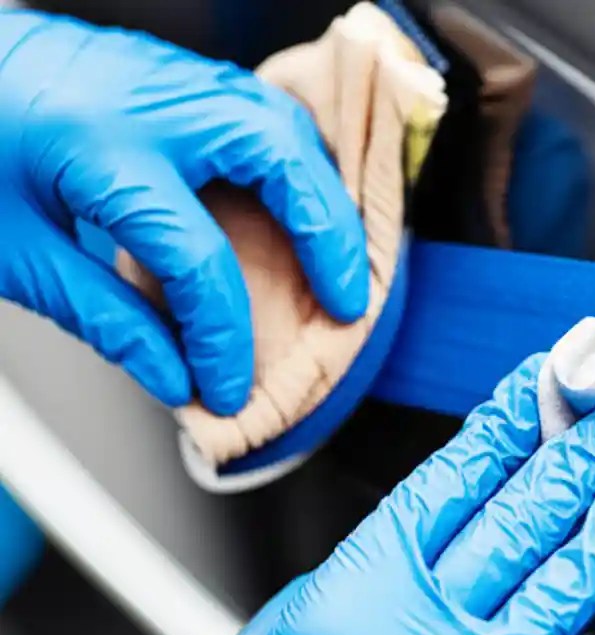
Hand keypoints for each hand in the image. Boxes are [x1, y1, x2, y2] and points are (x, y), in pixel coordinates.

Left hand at [0, 11, 367, 413]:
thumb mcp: (13, 254)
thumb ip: (103, 317)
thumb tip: (171, 373)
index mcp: (102, 154)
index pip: (199, 261)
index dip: (223, 340)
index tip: (225, 388)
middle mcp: (150, 105)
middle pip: (280, 161)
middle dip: (328, 238)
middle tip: (348, 302)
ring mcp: (167, 78)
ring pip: (283, 121)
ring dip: (323, 192)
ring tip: (337, 256)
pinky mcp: (171, 72)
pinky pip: (260, 108)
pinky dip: (296, 158)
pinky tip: (300, 199)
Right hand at [179, 355, 594, 634]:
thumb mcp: (325, 597)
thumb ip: (403, 545)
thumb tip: (488, 478)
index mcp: (369, 578)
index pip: (457, 479)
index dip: (511, 425)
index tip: (548, 383)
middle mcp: (422, 627)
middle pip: (522, 521)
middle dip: (583, 460)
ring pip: (567, 587)